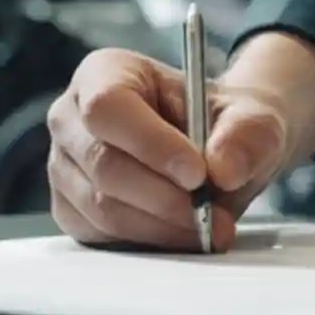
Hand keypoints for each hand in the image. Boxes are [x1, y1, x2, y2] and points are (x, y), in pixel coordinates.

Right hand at [45, 35, 314, 251]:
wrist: (212, 151)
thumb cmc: (220, 124)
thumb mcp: (251, 116)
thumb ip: (247, 135)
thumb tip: (224, 169)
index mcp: (104, 73)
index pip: (108, 107)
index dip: (150, 144)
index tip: (198, 174)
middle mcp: (71, 118)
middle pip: (103, 165)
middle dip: (165, 198)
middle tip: (214, 214)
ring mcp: (63, 165)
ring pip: (102, 207)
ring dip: (161, 226)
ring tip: (207, 226)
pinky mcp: (69, 207)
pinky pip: (99, 235)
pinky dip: (146, 241)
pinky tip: (179, 231)